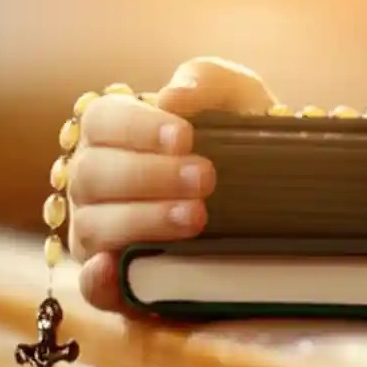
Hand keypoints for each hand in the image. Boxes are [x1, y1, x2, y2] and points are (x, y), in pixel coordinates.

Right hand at [71, 57, 276, 311]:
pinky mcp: (112, 282)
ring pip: (94, 226)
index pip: (101, 121)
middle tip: (206, 178)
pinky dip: (98, 279)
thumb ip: (209, 80)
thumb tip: (173, 96)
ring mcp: (96, 233)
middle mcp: (94, 182)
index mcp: (113, 133)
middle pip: (93, 173)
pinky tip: (117, 268)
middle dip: (148, 175)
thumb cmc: (240, 141)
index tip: (185, 136)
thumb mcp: (239, 100)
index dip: (136, 127)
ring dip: (142, 220)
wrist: (276, 205)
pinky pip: (90, 286)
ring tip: (196, 217)